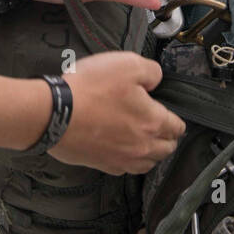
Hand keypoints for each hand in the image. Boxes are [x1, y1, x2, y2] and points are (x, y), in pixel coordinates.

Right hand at [49, 52, 184, 174]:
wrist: (55, 112)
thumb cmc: (91, 88)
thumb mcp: (127, 64)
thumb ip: (151, 71)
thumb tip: (157, 80)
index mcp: (153, 122)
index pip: (177, 127)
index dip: (176, 118)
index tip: (170, 112)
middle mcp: (141, 146)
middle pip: (166, 149)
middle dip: (167, 138)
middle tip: (160, 127)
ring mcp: (121, 158)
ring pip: (148, 163)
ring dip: (151, 153)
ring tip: (145, 141)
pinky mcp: (101, 164)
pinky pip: (124, 168)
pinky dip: (128, 160)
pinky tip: (122, 149)